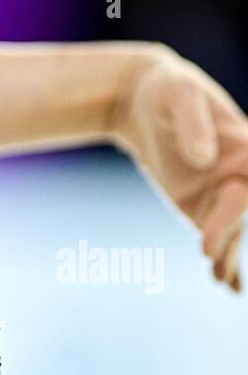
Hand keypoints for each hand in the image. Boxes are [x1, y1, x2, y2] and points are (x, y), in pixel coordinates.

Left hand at [108, 45, 247, 292]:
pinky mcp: (200, 207)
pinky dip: (225, 261)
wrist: (138, 99)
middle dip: (228, 229)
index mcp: (246, 144)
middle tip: (206, 247)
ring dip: (229, 255)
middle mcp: (242, 172)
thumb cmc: (166, 88)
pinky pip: (217, 238)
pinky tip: (230, 285)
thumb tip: (204, 160)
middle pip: (243, 207)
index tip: (244, 194)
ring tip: (222, 279)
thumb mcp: (177, 94)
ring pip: (234, 230)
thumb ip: (193, 123)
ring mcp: (222, 192)